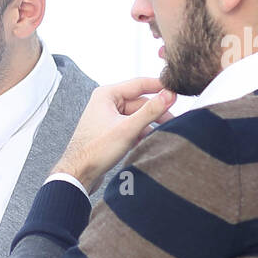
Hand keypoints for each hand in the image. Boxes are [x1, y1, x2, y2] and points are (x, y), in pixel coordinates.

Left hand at [52, 78, 176, 192]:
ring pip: (137, 115)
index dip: (160, 87)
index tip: (179, 90)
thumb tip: (170, 95)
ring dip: (150, 124)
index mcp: (107, 94)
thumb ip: (151, 111)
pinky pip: (131, 126)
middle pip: (140, 102)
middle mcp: (106, 102)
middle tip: (175, 121)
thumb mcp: (128, 129)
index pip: (140, 84)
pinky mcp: (110, 131)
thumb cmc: (96, 150)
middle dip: (157, 111)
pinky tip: (150, 142)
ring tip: (166, 133)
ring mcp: (108, 117)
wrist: (78, 174)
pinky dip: (142, 132)